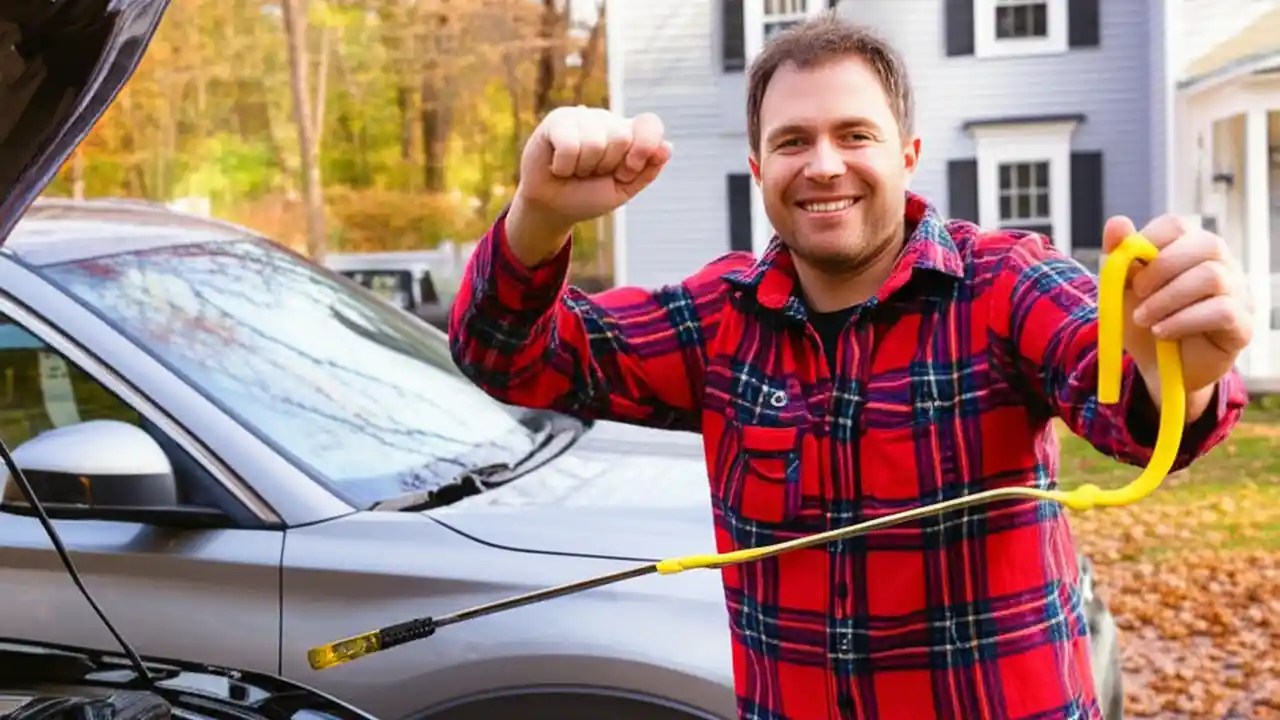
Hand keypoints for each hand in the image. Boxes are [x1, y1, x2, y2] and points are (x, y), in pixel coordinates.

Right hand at [507, 106, 671, 264]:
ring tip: (574, 169)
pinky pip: (569, 145)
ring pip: (595, 142)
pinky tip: (558, 166)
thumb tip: (667, 147)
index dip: (644, 149)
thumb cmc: (587, 196)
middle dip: (607, 167)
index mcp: (628, 134)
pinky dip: (564, 166)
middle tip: (591, 173)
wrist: (552, 209)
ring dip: (583, 168)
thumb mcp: (623, 190)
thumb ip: (647, 171)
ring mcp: (582, 117)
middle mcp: (607, 121)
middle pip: (623, 137)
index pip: (650, 125)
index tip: (627, 172)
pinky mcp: (557, 120)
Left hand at [1103, 214, 1252, 416]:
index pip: (1178, 225)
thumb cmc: (1143, 319)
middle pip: (1205, 244)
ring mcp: (1237, 293)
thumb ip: (1118, 257)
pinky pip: (1222, 311)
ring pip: (1212, 277)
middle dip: (1162, 269)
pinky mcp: (1242, 325)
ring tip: (1145, 319)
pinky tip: (1162, 331)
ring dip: (1167, 299)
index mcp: (1189, 248)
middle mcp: (1221, 264)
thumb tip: (1117, 222)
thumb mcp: (1122, 290)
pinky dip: (1183, 320)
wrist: (1156, 367)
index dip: (1150, 242)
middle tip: (1137, 293)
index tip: (1129, 268)